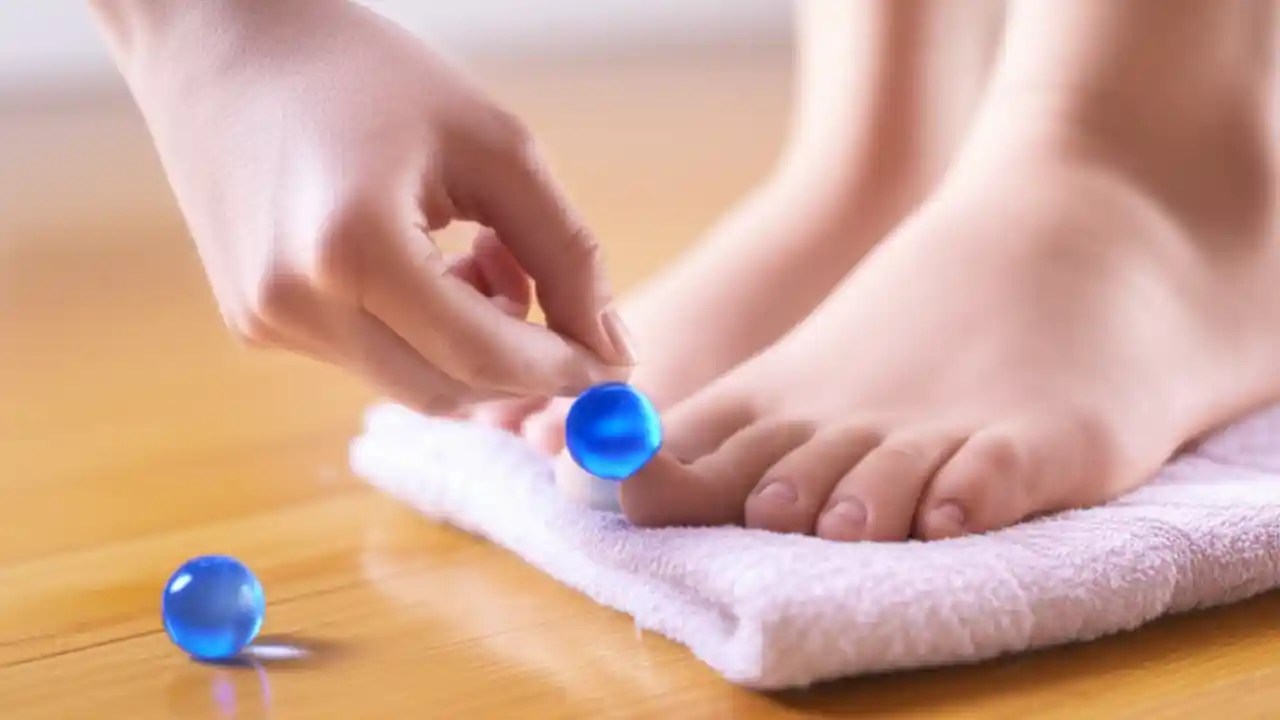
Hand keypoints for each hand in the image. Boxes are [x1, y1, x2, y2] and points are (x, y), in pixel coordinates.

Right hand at [89, 0, 634, 411]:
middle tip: (552, 302)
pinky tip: (429, 264)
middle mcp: (296, 303)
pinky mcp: (254, 323)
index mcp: (353, 249)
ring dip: (472, 347)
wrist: (227, 43)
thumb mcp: (496, 147)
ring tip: (481, 259)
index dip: (560, 370)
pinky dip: (421, 334)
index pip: (483, 356)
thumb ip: (565, 252)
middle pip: (447, 389)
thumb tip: (612, 349)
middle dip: (519, 365)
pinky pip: (368, 359)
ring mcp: (267, 321)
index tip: (612, 366)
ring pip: (411, 383)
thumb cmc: (370, 75)